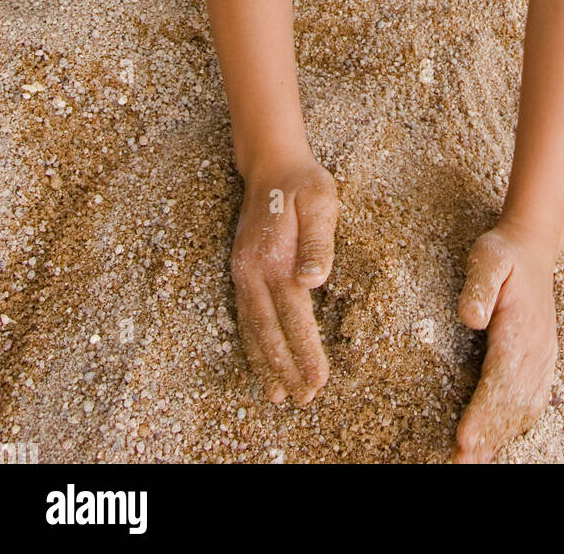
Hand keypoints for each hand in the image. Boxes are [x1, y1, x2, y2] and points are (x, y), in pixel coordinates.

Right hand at [231, 154, 337, 406]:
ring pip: (253, 328)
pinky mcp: (242, 271)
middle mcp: (253, 272)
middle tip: (302, 399)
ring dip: (265, 363)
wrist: (270, 165)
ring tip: (277, 395)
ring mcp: (243, 273)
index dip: (305, 350)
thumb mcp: (321, 201)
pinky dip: (252, 344)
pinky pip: (245, 316)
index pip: (293, 316)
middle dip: (285, 368)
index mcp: (276, 259)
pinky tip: (260, 361)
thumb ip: (319, 241)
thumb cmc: (303, 183)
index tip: (318, 379)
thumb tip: (314, 281)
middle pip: (269, 331)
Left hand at [452, 221, 557, 463]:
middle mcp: (536, 350)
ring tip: (474, 459)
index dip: (483, 412)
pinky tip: (498, 440)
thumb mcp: (488, 258)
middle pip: (513, 404)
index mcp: (521, 330)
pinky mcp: (542, 360)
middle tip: (460, 460)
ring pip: (525, 408)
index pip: (502, 380)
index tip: (464, 437)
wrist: (535, 248)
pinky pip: (534, 401)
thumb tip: (469, 318)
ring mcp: (542, 357)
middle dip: (488, 436)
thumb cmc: (504, 254)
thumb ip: (479, 286)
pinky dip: (517, 425)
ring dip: (501, 436)